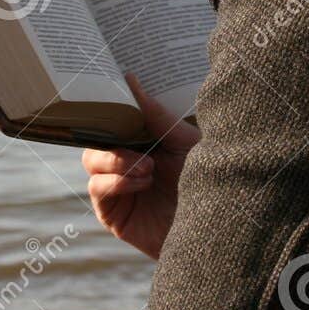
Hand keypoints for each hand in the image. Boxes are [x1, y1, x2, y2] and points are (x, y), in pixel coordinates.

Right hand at [82, 74, 201, 259]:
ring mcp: (118, 189)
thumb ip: (156, 115)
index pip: (113, 120)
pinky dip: (115, 182)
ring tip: (148, 169)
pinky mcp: (113, 215)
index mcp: (142, 141)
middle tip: (144, 150)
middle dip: (113, 139)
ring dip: (116, 160)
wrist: (217, 229)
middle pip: (95, 138)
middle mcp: (126, 163)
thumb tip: (130, 80)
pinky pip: (97, 189)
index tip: (109, 93)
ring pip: (91, 161)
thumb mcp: (184, 141)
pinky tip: (142, 183)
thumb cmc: (208, 182)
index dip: (108, 107)